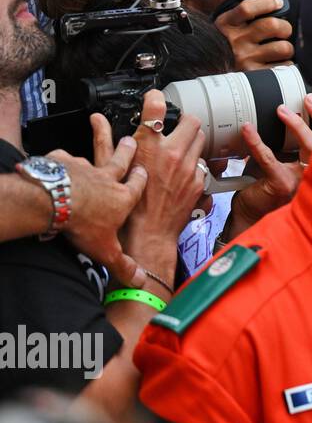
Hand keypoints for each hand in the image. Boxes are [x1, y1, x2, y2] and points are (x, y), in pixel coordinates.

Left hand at [48, 115, 148, 286]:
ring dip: (94, 156)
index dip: (143, 177)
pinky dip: (62, 161)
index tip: (146, 170)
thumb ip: (124, 265)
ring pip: (93, 158)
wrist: (55, 201)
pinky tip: (58, 165)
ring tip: (91, 154)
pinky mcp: (63, 162)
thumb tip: (141, 281)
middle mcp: (108, 179)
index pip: (139, 184)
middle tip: (130, 141)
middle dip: (128, 150)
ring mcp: (85, 168)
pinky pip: (63, 158)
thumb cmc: (84, 222)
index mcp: (123, 198)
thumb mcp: (106, 251)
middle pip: (122, 159)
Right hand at [121, 92, 205, 284]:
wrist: (148, 234)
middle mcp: (173, 154)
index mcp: (149, 147)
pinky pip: (203, 163)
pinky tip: (182, 171)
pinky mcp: (200, 181)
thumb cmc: (125, 205)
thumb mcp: (108, 170)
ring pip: (201, 140)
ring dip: (191, 141)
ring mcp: (190, 168)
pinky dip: (194, 163)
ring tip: (178, 149)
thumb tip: (97, 120)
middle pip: (192, 120)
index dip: (156, 98)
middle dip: (184, 122)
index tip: (156, 98)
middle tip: (174, 128)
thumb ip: (104, 141)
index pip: (156, 108)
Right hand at [214, 0, 294, 69]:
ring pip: (282, 48)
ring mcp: (245, 58)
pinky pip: (283, 66)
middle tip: (284, 31)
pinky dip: (286, 63)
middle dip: (285, 27)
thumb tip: (271, 3)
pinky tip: (279, 61)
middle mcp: (236, 40)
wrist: (207, 68)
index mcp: (227, 23)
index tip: (278, 3)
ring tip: (281, 48)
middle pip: (272, 26)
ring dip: (287, 47)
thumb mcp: (225, 25)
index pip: (248, 8)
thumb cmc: (223, 43)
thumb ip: (242, 14)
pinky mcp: (254, 74)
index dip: (268, 2)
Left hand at [226, 95, 311, 237]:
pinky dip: (257, 141)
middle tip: (307, 100)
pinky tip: (248, 129)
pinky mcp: (281, 184)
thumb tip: (274, 118)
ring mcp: (300, 181)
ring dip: (295, 125)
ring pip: (307, 147)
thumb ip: (281, 147)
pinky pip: (269, 157)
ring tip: (281, 110)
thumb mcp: (277, 164)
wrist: (249, 216)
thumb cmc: (263, 190)